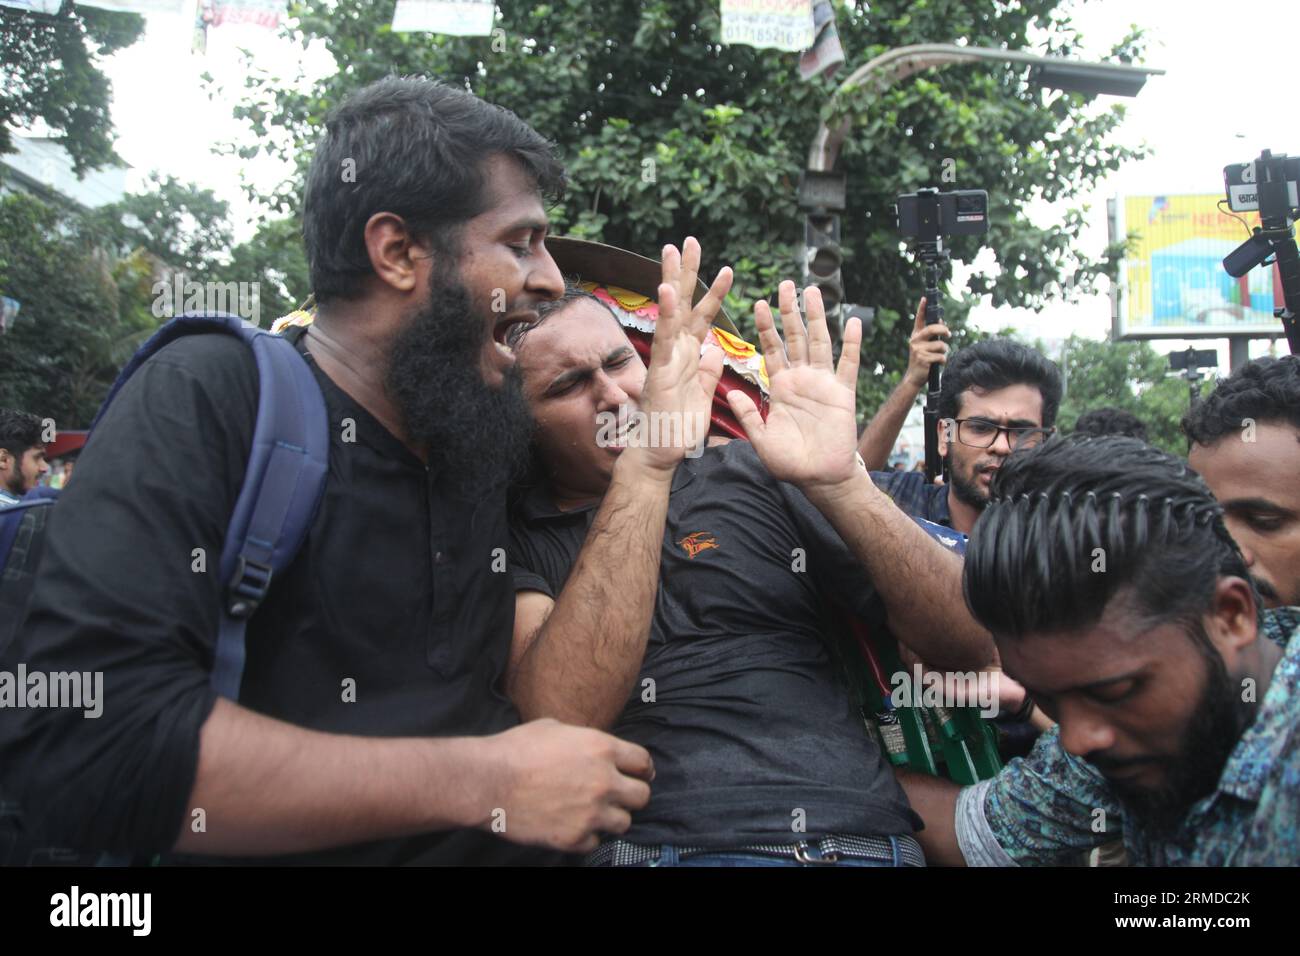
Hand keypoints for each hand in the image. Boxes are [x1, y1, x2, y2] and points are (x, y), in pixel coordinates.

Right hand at [481, 718, 653, 853]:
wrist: (487, 781)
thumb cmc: (516, 749)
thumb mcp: (556, 727)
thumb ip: (585, 740)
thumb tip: (596, 748)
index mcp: (602, 748)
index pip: (644, 762)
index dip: (642, 768)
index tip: (638, 774)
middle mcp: (604, 781)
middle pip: (643, 796)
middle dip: (631, 795)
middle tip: (617, 795)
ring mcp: (591, 813)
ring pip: (624, 823)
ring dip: (611, 818)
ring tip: (592, 812)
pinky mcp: (574, 838)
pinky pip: (595, 842)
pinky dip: (586, 836)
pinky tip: (570, 825)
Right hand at [631, 237, 731, 474]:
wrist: (660, 454)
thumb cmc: (678, 428)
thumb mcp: (703, 395)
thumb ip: (709, 371)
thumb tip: (716, 348)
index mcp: (689, 356)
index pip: (703, 317)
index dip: (712, 292)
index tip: (725, 268)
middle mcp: (676, 352)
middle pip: (684, 304)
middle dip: (686, 271)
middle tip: (688, 240)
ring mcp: (666, 359)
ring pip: (671, 313)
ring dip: (672, 280)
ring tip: (672, 249)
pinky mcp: (659, 371)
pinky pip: (664, 339)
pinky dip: (666, 314)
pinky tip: (667, 290)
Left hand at [727, 282, 860, 490]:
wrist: (820, 478)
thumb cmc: (790, 463)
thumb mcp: (761, 439)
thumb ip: (748, 415)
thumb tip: (729, 392)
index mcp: (780, 387)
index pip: (771, 349)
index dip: (765, 327)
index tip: (758, 303)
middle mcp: (802, 380)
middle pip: (795, 337)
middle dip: (790, 312)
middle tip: (786, 284)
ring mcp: (823, 384)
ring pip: (820, 343)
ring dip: (817, 318)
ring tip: (813, 291)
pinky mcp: (843, 394)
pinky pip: (848, 365)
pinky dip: (852, 344)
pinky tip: (852, 322)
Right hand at [903, 297, 949, 388]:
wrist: (914, 377)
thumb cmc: (922, 360)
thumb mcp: (925, 345)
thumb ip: (932, 335)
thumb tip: (942, 321)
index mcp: (916, 335)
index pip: (919, 319)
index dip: (922, 308)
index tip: (925, 298)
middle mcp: (915, 340)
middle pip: (932, 329)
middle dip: (943, 330)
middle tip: (948, 334)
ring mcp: (918, 350)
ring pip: (940, 345)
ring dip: (944, 351)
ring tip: (939, 355)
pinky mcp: (923, 359)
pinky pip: (941, 356)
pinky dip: (943, 360)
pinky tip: (937, 363)